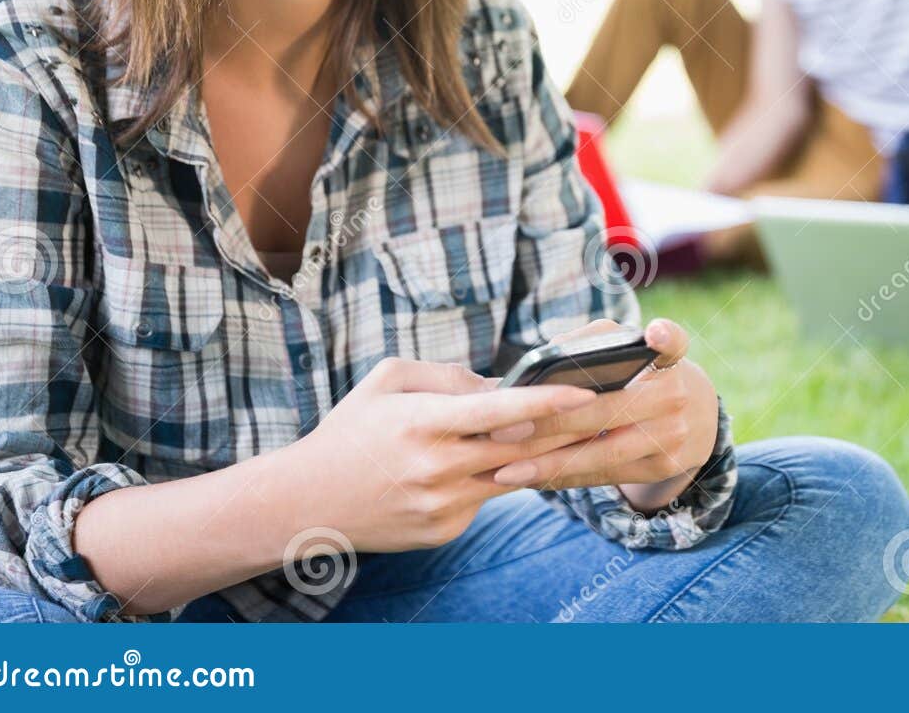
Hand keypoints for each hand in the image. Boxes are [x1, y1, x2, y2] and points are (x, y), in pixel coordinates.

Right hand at [289, 357, 596, 550]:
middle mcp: (436, 469)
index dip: (546, 402)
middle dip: (562, 430)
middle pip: (519, 448)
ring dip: (540, 457)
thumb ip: (448, 376)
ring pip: (511, 475)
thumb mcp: (389, 381)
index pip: (499, 412)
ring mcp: (442, 506)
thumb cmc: (351, 430)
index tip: (583, 391)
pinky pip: (486, 499)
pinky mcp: (444, 531)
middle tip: (602, 411)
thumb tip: (501, 385)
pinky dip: (494, 479)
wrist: (306, 502)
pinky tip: (495, 464)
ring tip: (573, 434)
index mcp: (423, 424)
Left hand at [490, 318, 719, 511]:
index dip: (665, 337)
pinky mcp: (662, 467)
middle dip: (554, 422)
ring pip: (605, 451)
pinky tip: (531, 479)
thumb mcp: (631, 352)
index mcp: (668, 358)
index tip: (653, 333)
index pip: (674, 341)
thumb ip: (591, 344)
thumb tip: (539, 363)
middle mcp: (676, 395)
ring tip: (506, 470)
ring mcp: (673, 435)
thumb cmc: (643, 376)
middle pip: (610, 408)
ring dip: (552, 463)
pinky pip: (606, 475)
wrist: (696, 419)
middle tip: (506, 429)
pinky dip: (566, 477)